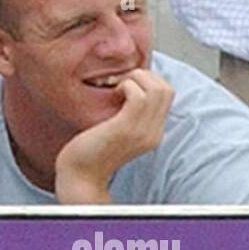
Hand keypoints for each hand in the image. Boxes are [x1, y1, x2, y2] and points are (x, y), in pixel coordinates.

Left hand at [54, 69, 173, 202]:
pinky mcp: (127, 129)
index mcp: (153, 131)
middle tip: (121, 84)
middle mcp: (154, 132)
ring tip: (117, 89)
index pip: (167, 94)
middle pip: (166, 88)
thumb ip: (127, 111)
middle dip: (143, 75)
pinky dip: (126, 85)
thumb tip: (125, 83)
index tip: (124, 84)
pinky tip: (113, 95)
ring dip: (134, 78)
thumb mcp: (116, 126)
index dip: (146, 79)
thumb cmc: (91, 147)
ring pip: (157, 88)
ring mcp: (143, 131)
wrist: (81, 175)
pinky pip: (138, 96)